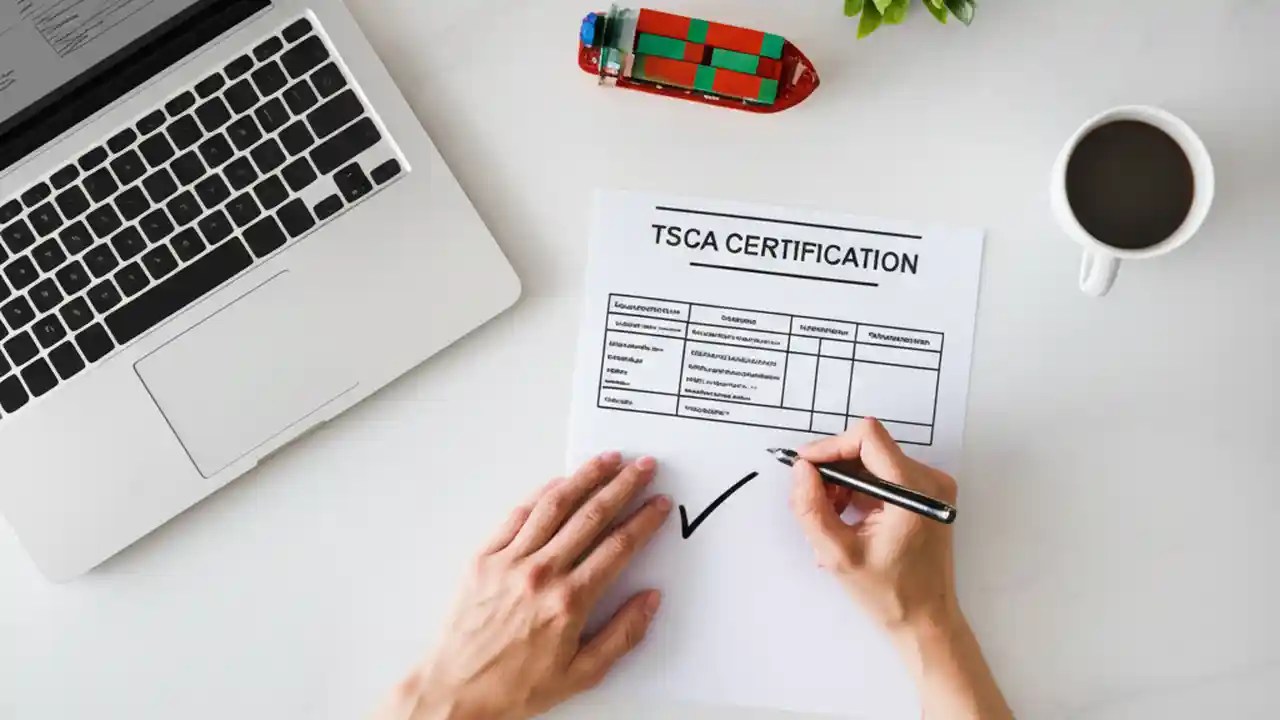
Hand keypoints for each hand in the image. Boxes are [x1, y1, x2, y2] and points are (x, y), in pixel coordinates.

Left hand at [373, 453, 672, 719]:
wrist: (456, 691)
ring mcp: (510, 561)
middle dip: (623, 486)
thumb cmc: (516, 687)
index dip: (644, 520)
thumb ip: (623, 635)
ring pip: (555, 505)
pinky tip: (560, 482)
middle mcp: (541, 574)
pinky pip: (518, 515)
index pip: (619, 547)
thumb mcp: (582, 674)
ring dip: (585, 477)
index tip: (658, 504)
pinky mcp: (484, 558)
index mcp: (569, 602)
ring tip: (607, 460)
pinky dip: (542, 493)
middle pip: (592, 516)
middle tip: (643, 467)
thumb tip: (650, 600)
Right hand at [788, 417, 959, 632]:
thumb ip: (812, 508)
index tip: (804, 468)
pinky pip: (881, 477)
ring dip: (842, 483)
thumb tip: (800, 470)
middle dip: (833, 471)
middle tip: (813, 502)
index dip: (830, 447)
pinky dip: (857, 491)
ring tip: (829, 518)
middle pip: (867, 449)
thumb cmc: (888, 594)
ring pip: (870, 462)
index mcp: (914, 489)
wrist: (925, 620)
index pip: (867, 437)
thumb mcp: (838, 554)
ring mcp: (929, 486)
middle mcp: (928, 479)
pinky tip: (845, 520)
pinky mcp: (924, 495)